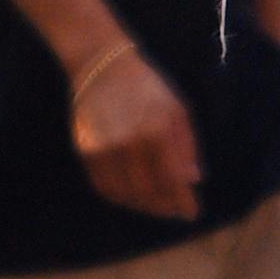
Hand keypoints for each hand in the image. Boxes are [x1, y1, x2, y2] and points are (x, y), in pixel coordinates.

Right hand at [67, 45, 199, 220]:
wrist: (102, 65)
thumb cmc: (147, 86)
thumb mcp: (177, 108)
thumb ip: (187, 144)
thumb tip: (193, 179)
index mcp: (157, 129)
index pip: (172, 179)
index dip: (182, 201)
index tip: (191, 213)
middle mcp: (129, 141)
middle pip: (149, 191)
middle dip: (164, 206)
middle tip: (174, 211)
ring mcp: (104, 147)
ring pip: (125, 193)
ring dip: (143, 205)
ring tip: (156, 205)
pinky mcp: (86, 150)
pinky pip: (103, 185)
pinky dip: (120, 197)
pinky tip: (132, 196)